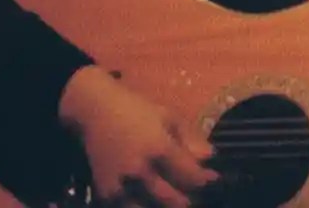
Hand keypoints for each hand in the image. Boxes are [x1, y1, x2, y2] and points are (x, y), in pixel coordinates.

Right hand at [58, 66, 217, 206]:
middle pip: (175, 200)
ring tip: (173, 196)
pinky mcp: (107, 193)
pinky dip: (143, 206)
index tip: (213, 178)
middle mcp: (141, 171)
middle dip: (189, 199)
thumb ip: (191, 140)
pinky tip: (149, 199)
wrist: (95, 111)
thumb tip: (211, 158)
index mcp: (160, 149)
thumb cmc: (136, 110)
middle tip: (193, 192)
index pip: (192, 177)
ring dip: (166, 205)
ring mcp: (123, 185)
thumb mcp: (168, 117)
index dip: (206, 180)